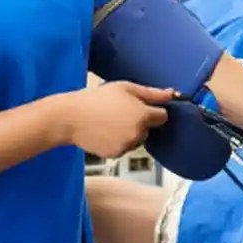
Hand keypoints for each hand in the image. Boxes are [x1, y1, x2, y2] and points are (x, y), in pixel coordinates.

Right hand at [58, 82, 172, 157]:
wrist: (70, 117)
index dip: (153, 110)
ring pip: (136, 139)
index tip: (141, 106)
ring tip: (110, 121)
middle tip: (120, 111)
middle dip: (140, 121)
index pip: (162, 116)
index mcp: (143, 116)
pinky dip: (118, 141)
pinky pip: (123, 147)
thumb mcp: (126, 88)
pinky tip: (105, 131)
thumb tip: (172, 94)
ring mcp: (126, 146)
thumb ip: (152, 93)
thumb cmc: (96, 98)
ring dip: (129, 132)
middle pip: (149, 129)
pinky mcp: (115, 155)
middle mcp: (138, 133)